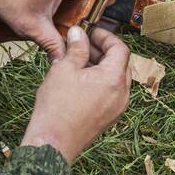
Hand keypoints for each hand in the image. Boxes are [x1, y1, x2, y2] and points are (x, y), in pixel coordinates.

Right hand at [23, 26, 130, 163]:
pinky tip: (80, 79)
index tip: (90, 32)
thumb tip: (78, 33)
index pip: (120, 49)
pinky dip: (100, 81)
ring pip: (116, 78)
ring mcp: (118, 107)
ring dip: (101, 66)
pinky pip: (111, 92)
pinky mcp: (110, 117)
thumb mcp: (64, 69)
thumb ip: (76, 48)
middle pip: (121, 63)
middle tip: (83, 44)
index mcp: (114, 79)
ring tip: (78, 61)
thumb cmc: (57, 107)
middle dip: (103, 50)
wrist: (52, 143)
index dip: (106, 36)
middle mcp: (122, 94)